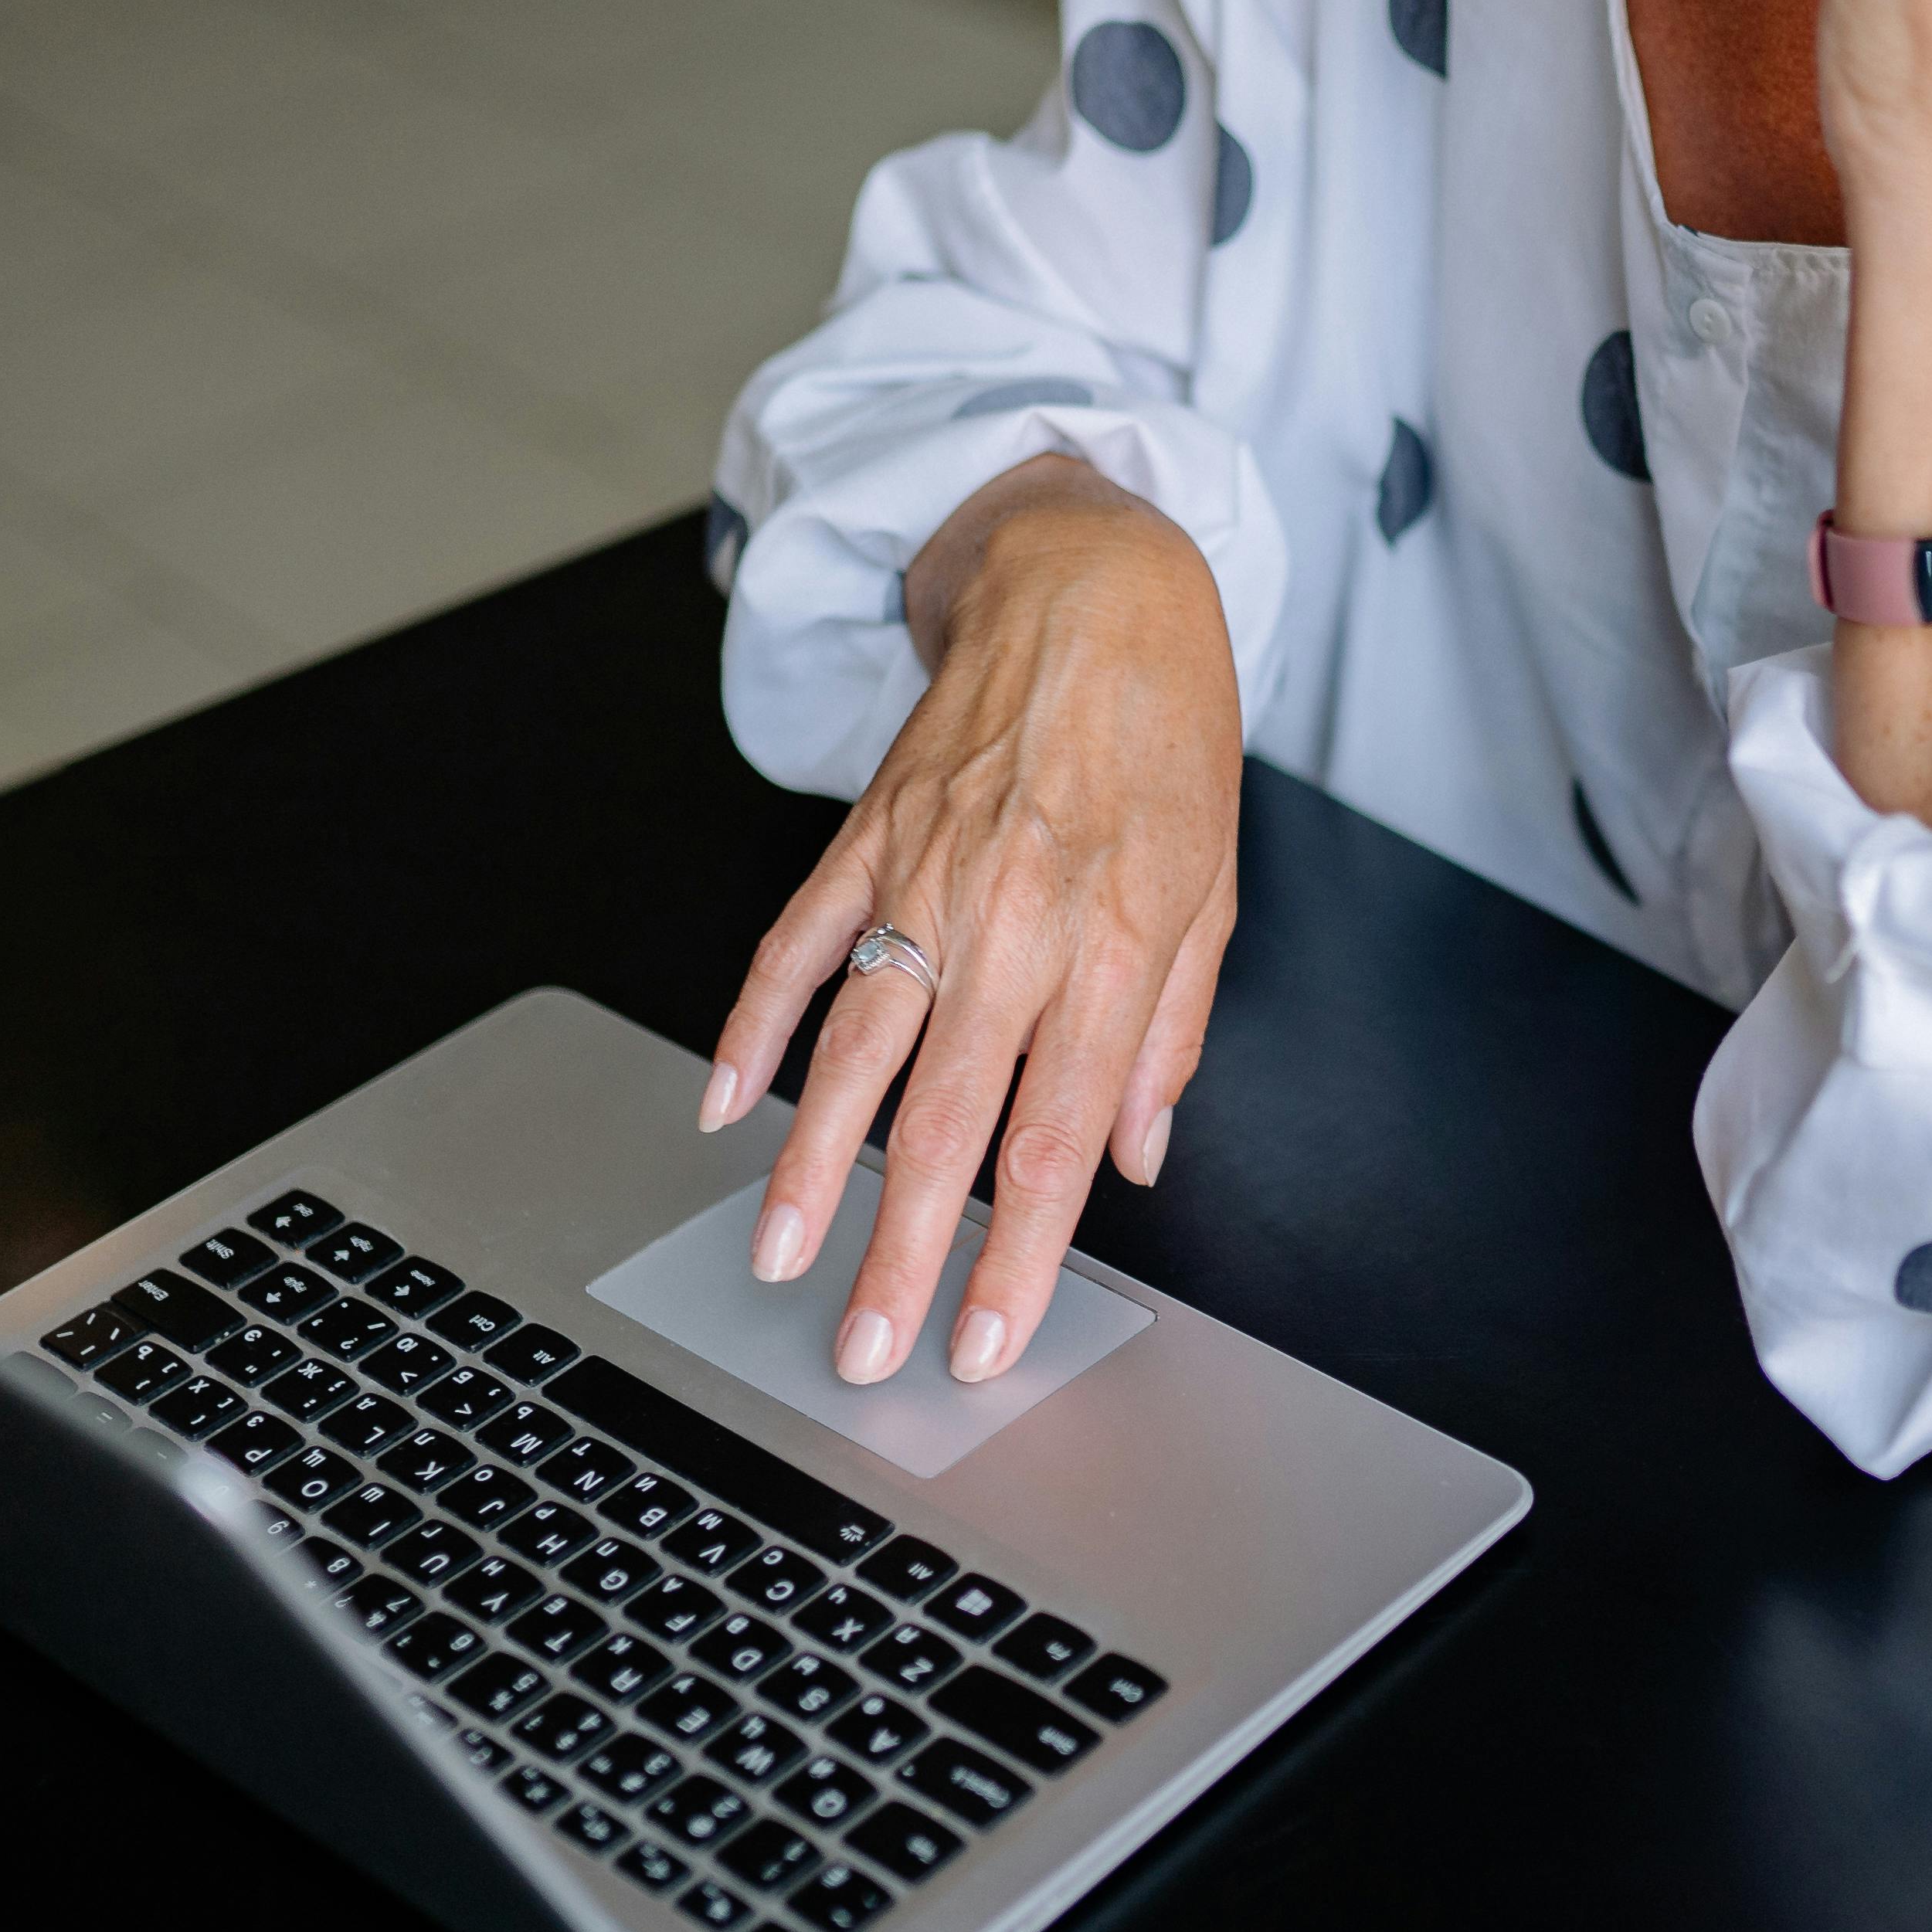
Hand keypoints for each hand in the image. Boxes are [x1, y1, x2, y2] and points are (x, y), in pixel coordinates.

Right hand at [701, 455, 1240, 1385]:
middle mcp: (1012, 919)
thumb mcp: (1213, 884)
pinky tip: (718, 1105)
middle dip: (901, 1253)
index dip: (1018, 1256)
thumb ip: (1170, 1034)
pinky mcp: (863, 838)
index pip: (1056, 1137)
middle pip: (943, 1120)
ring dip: (809, 1169)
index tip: (984, 1342)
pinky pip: (791, 949)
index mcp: (1114, 944)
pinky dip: (747, 1028)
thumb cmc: (1167, 734)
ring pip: (852, 1050)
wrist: (1092, 583)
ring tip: (777, 1259)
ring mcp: (924, 876)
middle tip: (868, 1349)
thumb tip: (1137, 1155)